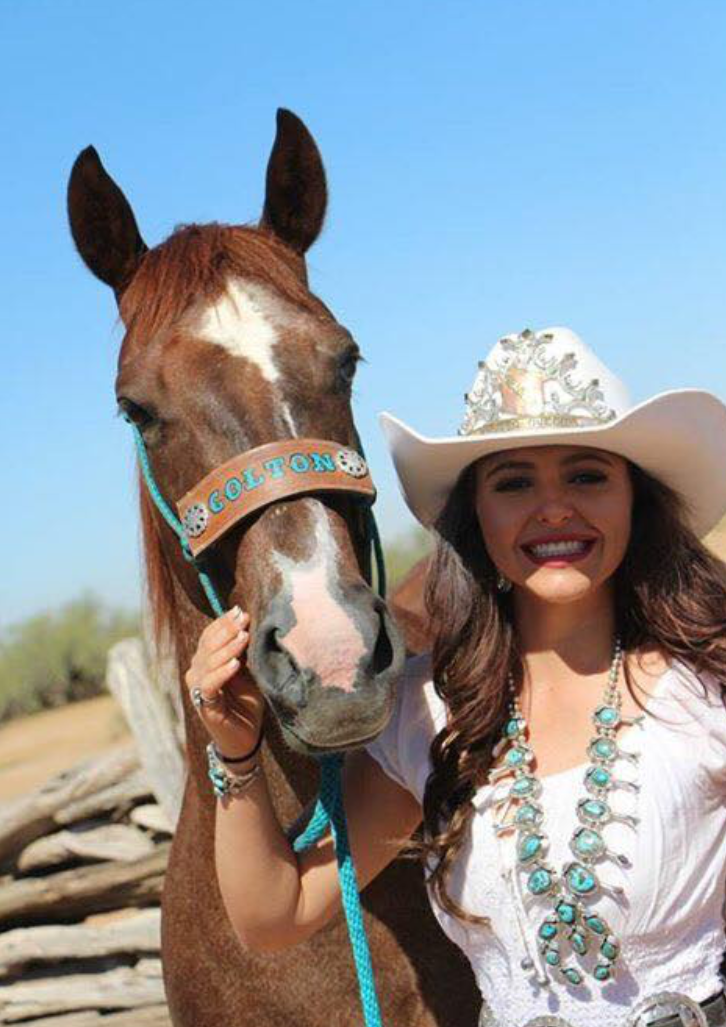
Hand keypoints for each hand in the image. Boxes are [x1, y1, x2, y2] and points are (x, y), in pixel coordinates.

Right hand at [184, 607, 264, 760]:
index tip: (240, 611)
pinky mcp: (204, 705)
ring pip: (208, 661)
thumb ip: (242, 652)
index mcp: (205, 662)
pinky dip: (222, 672)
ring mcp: (198, 689)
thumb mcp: (247, 672)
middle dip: (227, 630)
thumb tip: (247, 624)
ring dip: (227, 647)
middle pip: (207, 645)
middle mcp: (196, 673)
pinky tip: (236, 663)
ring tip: (244, 637)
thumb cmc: (246, 703)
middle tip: (244, 619)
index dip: (223, 623)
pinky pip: (210, 684)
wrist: (246, 737)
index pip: (209, 636)